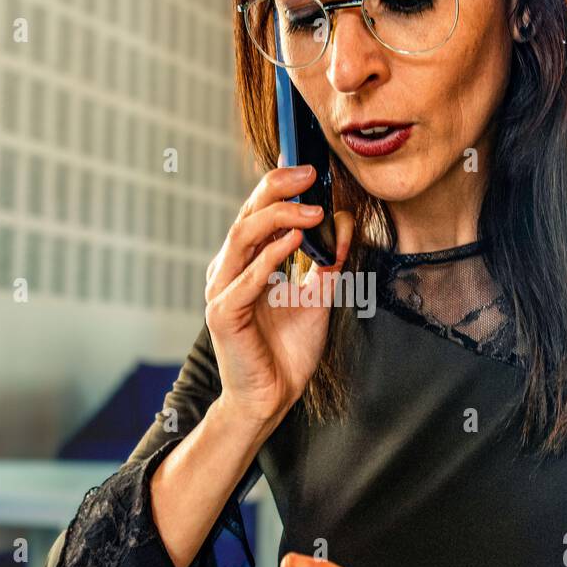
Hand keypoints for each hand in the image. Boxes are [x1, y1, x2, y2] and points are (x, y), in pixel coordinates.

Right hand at [205, 160, 353, 431]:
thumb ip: (329, 261)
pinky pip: (245, 279)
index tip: (310, 169)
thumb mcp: (318, 296)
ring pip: (242, 238)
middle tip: (310, 175)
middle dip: (278, 190)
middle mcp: (228, 270)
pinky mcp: (223, 315)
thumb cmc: (287, 350)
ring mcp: (222, 291)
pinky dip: (269, 257)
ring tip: (312, 210)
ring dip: (278, 218)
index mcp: (245, 262)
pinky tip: (294, 241)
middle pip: (247, 216)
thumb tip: (344, 221)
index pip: (258, 212)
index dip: (280, 186)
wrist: (273, 398)